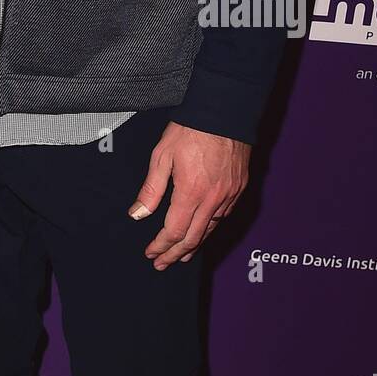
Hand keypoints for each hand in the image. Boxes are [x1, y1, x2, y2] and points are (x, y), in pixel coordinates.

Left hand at [127, 121, 249, 268]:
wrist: (224, 111)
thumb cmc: (191, 130)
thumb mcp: (162, 156)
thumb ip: (151, 189)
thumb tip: (138, 215)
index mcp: (191, 193)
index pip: (174, 232)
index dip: (161, 246)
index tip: (151, 254)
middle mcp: (213, 200)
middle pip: (193, 238)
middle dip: (175, 254)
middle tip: (162, 263)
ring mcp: (229, 196)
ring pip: (210, 230)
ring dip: (194, 245)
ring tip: (181, 254)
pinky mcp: (238, 188)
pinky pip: (223, 216)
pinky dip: (210, 228)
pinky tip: (203, 230)